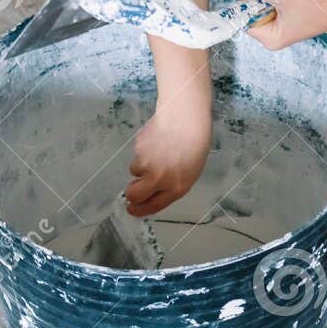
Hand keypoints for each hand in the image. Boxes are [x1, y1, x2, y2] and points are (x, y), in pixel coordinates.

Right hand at [126, 97, 210, 216]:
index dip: (140, 210)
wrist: (186, 117)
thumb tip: (153, 191)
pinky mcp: (138, 148)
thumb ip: (171, 185)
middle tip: (133, 188)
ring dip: (142, 165)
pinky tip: (157, 140)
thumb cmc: (194, 143)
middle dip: (131, 194)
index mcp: (176, 188)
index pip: (153, 206)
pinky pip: (137, 154)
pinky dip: (144, 150)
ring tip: (158, 151)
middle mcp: (159, 179)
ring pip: (135, 171)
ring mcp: (147, 163)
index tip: (132, 209)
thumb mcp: (190, 172)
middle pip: (135, 195)